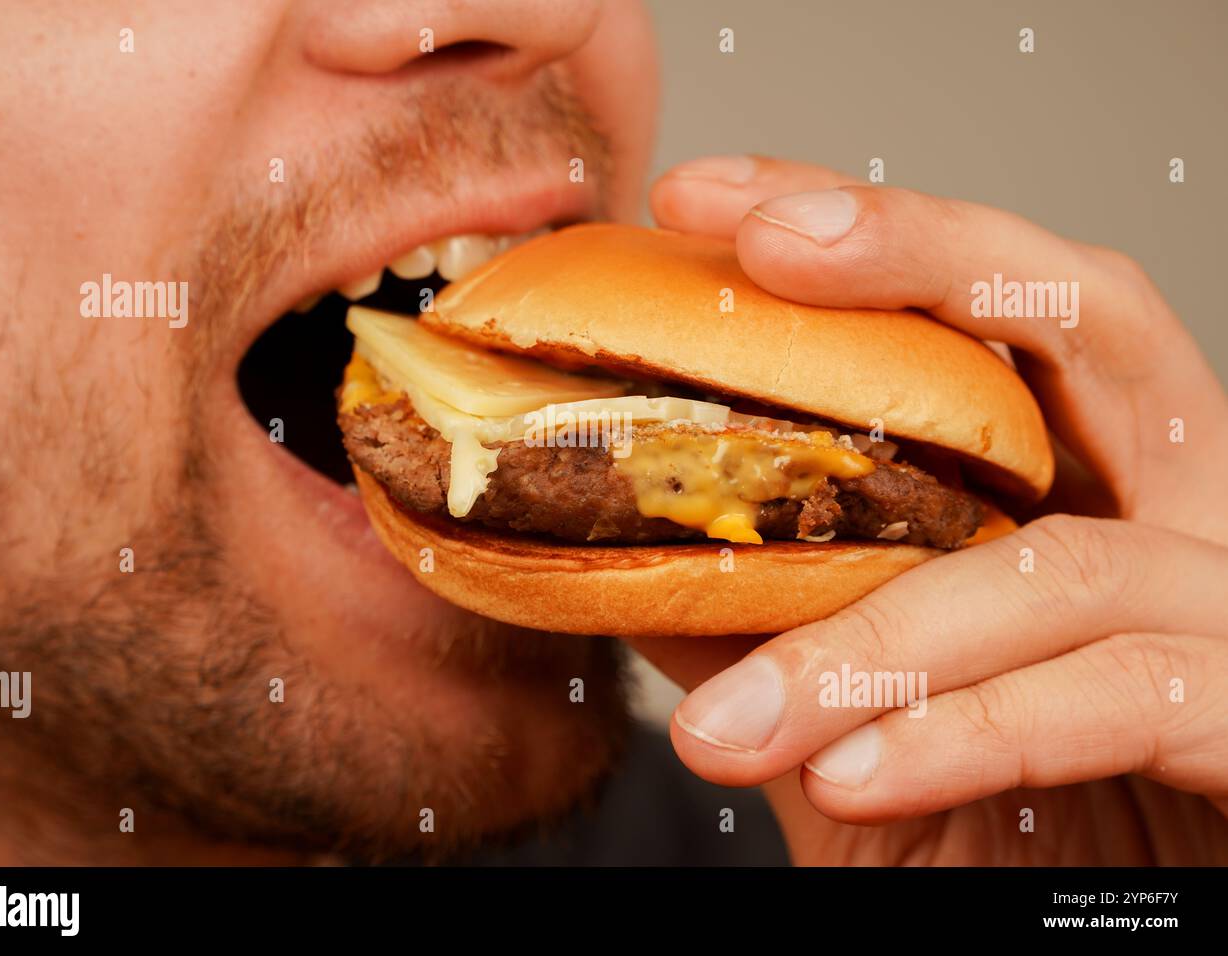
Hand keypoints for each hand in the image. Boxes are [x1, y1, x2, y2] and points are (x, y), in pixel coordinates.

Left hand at [628, 155, 1227, 864]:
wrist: (1116, 944)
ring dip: (871, 638)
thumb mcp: (867, 720)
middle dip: (922, 260)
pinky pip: (1122, 694)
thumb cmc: (1011, 834)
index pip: (990, 310)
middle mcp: (1174, 513)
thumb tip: (633, 554)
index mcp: (1083, 486)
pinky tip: (851, 777)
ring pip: (1062, 561)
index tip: (708, 202)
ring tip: (731, 726)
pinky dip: (969, 731)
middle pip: (1084, 318)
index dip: (866, 237)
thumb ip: (775, 632)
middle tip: (762, 246)